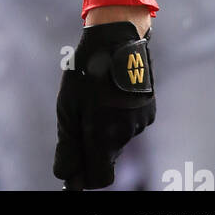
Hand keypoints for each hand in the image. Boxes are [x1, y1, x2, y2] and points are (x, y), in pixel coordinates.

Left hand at [54, 21, 154, 189]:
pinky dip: (118, 117)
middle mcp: (127, 134)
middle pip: (107, 158)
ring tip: (94, 98)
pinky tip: (109, 93)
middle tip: (78, 122)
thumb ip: (68, 144)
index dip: (85, 177)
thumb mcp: (68, 106)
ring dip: (104, 129)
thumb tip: (65, 177)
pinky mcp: (149, 110)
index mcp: (104, 135)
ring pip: (118, 140)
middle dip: (92, 150)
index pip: (100, 178)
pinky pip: (129, 124)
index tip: (73, 169)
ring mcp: (140, 122)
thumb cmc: (86, 70)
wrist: (118, 37)